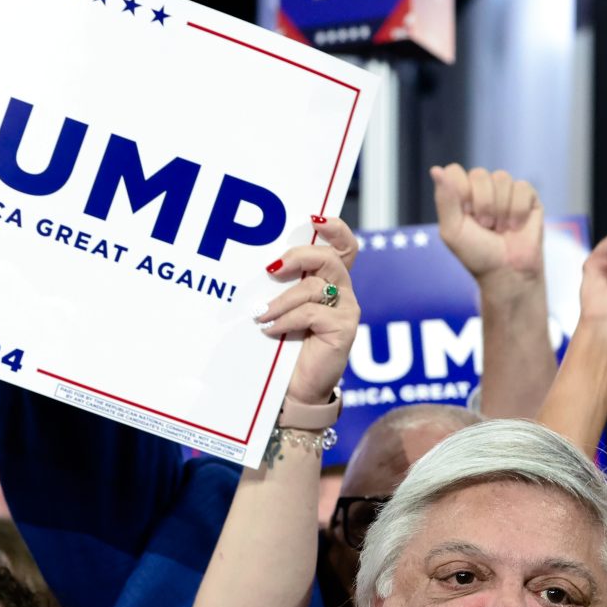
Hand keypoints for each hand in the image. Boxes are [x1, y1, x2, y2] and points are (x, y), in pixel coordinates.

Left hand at [258, 222, 359, 408]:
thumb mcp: (282, 306)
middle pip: (329, 258)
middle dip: (299, 256)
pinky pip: (311, 313)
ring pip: (315, 287)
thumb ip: (282, 284)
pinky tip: (270, 329)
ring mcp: (346, 310)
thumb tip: (259, 264)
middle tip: (272, 269)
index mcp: (330, 280)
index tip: (314, 219)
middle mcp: (343, 291)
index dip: (334, 228)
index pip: (344, 244)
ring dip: (281, 299)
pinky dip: (286, 319)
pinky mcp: (344, 329)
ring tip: (261, 314)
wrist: (296, 387)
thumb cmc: (285, 345)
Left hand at [430, 164, 544, 282]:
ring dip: (500, 211)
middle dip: (483, 205)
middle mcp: (482, 188)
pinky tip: (516, 226)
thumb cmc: (477, 254)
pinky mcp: (528, 196)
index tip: (466, 217)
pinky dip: (518, 211)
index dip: (461, 194)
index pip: (455, 172)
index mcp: (460, 193)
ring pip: (502, 178)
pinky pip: (522, 187)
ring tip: (501, 229)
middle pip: (479, 174)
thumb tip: (435, 169)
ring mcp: (505, 190)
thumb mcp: (452, 230)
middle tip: (485, 227)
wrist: (507, 272)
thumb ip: (445, 199)